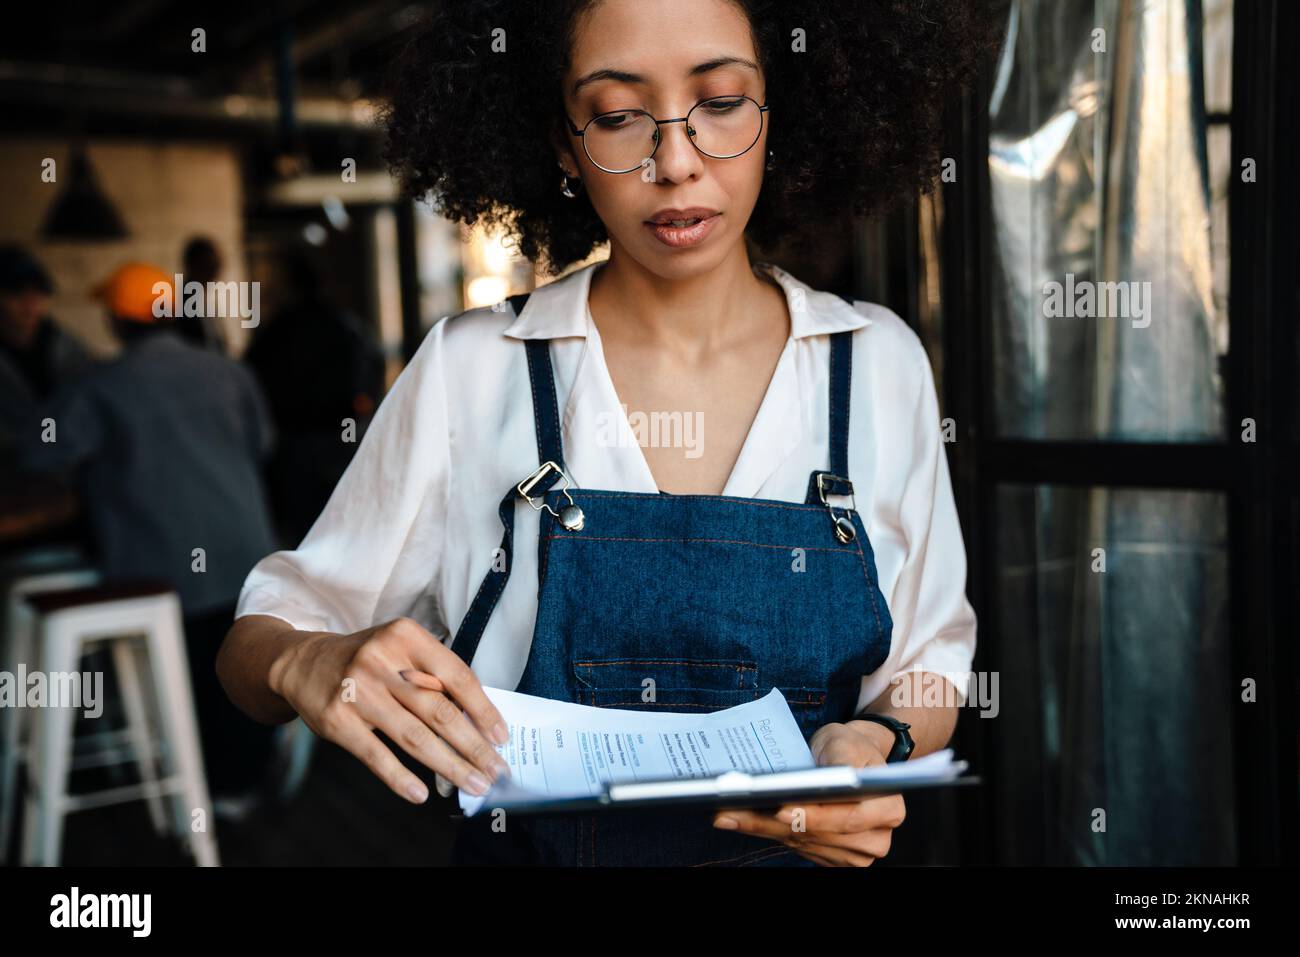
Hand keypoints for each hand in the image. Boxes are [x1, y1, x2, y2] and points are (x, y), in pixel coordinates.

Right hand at [267, 617, 510, 804]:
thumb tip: (477, 719)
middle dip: (474, 746)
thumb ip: (433, 674)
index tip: (501, 736)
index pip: (456, 676)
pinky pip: (376, 755)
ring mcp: (358, 691)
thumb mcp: (400, 648)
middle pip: (440, 712)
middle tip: (495, 770)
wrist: (302, 662)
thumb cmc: (366, 659)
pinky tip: (421, 794)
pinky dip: (400, 778)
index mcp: (406, 637)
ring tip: (472, 783)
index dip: (483, 709)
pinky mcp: (337, 720)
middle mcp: (382, 661)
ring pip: (414, 737)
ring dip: (449, 765)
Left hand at [711, 721, 906, 865]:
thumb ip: (838, 762)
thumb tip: (819, 781)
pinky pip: (794, 847)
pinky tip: (741, 820)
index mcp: (889, 809)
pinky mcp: (831, 857)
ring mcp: (853, 853)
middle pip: (818, 835)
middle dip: (772, 822)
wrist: (849, 760)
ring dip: (761, 829)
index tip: (780, 808)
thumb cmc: (849, 748)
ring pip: (800, 843)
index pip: (847, 818)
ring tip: (728, 814)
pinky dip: (766, 833)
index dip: (813, 816)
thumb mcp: (846, 742)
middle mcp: (875, 838)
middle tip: (733, 810)